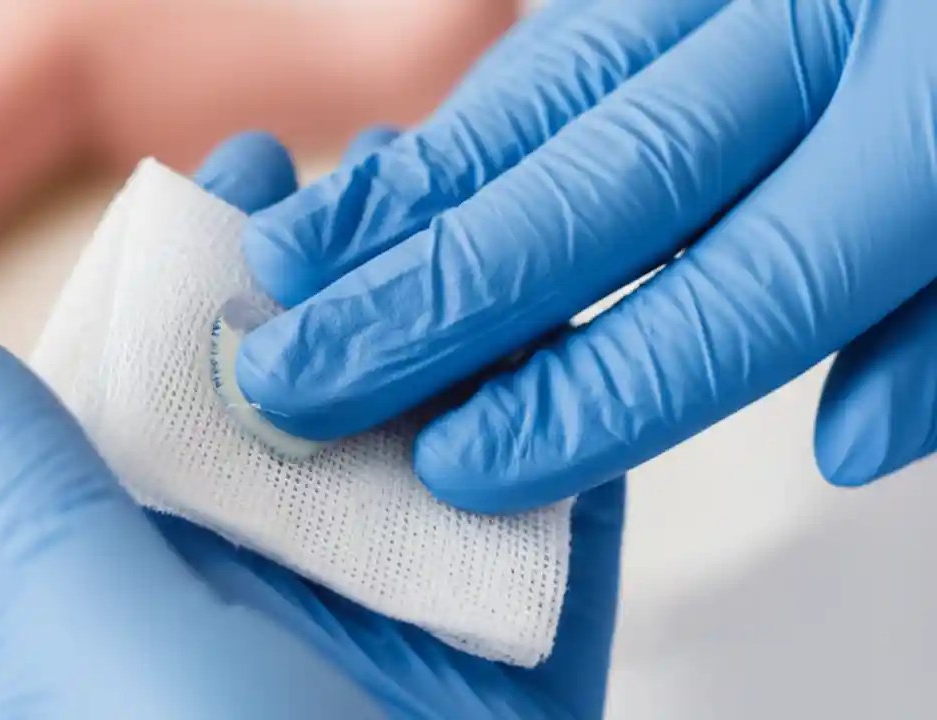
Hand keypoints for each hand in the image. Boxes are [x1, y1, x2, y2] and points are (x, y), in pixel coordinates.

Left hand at [0, 132, 623, 718]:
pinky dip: (573, 463)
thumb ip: (17, 490)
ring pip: (443, 448)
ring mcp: (401, 625)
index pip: (182, 376)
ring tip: (503, 249)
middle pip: (325, 394)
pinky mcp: (513, 674)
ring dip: (474, 348)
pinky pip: (557, 547)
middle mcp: (276, 583)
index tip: (254, 168)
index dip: (214, 261)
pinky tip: (583, 373)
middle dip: (362, 284)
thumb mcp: (96, 644)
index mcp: (160, 564)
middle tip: (399, 185)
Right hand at [237, 0, 936, 511]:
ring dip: (394, 197)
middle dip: (423, 303)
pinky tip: (374, 183)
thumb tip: (845, 447)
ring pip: (533, 105)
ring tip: (280, 268)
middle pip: (587, 203)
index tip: (457, 466)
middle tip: (293, 376)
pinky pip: (545, 43)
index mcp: (922, 130)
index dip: (583, 396)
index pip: (727, 303)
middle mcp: (806, 38)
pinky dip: (457, 124)